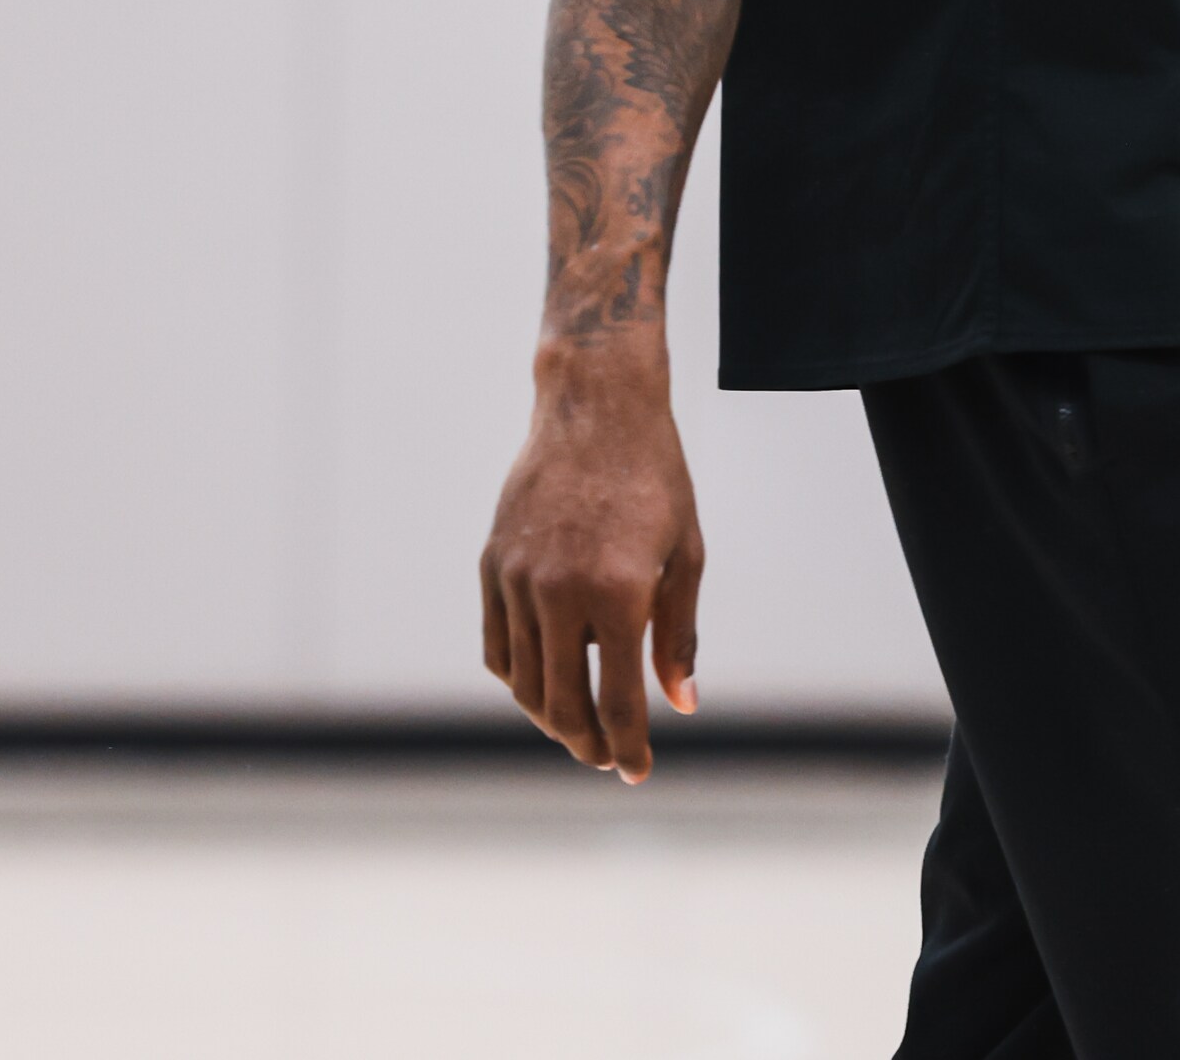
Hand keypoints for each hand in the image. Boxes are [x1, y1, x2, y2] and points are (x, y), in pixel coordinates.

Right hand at [479, 354, 705, 778]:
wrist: (595, 408)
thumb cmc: (655, 479)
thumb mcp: (688, 555)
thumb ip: (678, 635)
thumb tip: (680, 705)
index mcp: (617, 594)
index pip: (615, 702)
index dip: (627, 747)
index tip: (636, 772)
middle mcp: (558, 592)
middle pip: (562, 704)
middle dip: (587, 745)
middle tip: (607, 759)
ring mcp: (516, 579)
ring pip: (524, 682)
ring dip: (550, 718)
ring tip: (578, 730)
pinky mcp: (491, 565)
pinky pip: (497, 645)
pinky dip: (518, 678)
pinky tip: (543, 685)